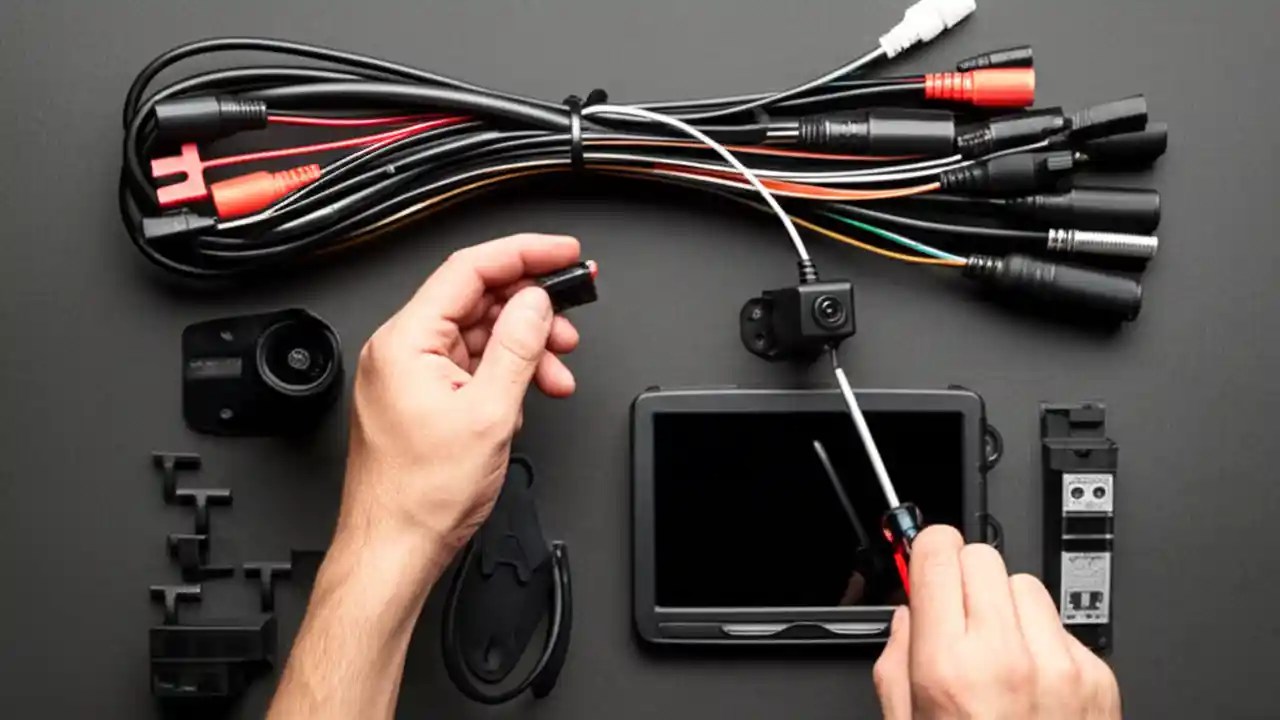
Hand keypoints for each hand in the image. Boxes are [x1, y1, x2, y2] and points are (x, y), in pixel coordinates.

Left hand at [336, 233, 582, 571]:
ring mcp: (409, 375)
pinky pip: (470, 366)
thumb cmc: (420, 496)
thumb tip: (535, 302)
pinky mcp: (420, 398)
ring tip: (556, 372)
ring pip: (479, 335)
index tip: (563, 254)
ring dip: (525, 348)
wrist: (394, 550)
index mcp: (405, 341)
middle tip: (571, 320)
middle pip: (477, 300)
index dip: (523, 254)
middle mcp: (401, 350)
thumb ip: (517, 347)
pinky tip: (527, 393)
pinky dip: (506, 373)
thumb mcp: (488, 412)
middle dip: (532, 310)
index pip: (470, 269)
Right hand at [874, 526, 1120, 718]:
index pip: (938, 551)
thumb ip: (899, 659)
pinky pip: (1061, 625)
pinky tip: (1030, 680)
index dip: (925, 554)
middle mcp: (1008, 656)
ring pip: (1025, 583)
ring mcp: (1059, 665)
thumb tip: (909, 615)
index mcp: (950, 666)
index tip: (923, 564)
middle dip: (962, 577)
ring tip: (996, 649)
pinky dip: (1042, 641)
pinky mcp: (1097, 677)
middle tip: (955, 613)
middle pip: (982, 555)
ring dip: (1005, 605)